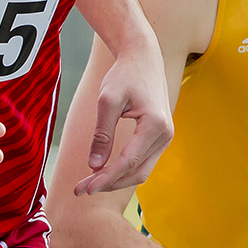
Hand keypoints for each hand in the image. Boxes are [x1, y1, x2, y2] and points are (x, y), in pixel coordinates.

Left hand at [75, 46, 172, 194]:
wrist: (144, 58)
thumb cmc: (124, 75)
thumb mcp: (107, 100)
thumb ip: (102, 134)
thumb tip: (94, 165)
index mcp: (155, 124)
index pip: (128, 161)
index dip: (106, 178)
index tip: (85, 188)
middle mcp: (166, 134)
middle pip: (137, 172)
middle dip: (109, 184)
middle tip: (81, 189)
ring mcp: (166, 137)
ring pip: (142, 170)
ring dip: (117, 180)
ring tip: (90, 183)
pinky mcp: (161, 137)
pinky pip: (143, 161)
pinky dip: (124, 170)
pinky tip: (105, 172)